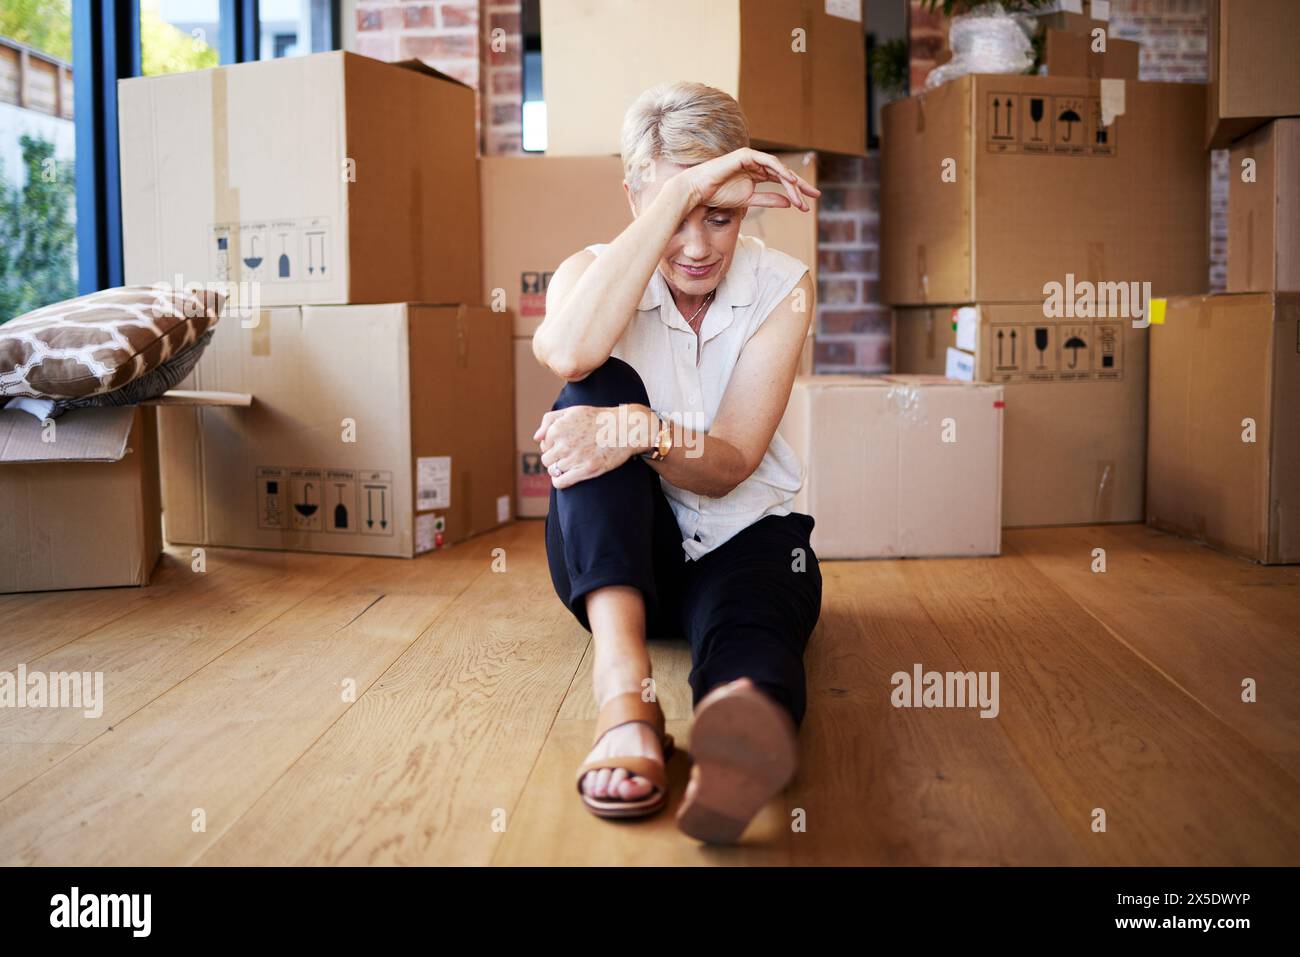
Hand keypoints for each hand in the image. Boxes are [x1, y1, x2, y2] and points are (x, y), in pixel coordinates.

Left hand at [532, 404, 648, 488]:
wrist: (625, 428)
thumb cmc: (599, 419)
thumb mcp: (572, 411)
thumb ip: (549, 420)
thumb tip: (536, 438)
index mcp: (558, 428)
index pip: (544, 445)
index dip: (553, 446)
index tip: (565, 445)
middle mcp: (564, 443)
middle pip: (546, 460)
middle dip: (554, 459)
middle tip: (569, 456)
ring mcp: (575, 458)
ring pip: (553, 471)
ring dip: (559, 470)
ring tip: (572, 464)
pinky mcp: (586, 470)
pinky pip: (560, 482)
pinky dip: (559, 482)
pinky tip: (567, 477)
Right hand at [679, 148, 819, 212]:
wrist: (699, 191)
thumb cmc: (719, 195)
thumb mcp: (748, 201)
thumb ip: (768, 200)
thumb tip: (788, 203)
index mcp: (757, 175)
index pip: (781, 182)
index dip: (795, 192)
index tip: (807, 206)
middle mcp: (756, 165)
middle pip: (784, 174)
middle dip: (800, 186)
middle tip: (815, 196)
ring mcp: (751, 159)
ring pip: (778, 169)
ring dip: (790, 181)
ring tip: (801, 193)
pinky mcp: (745, 155)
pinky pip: (767, 161)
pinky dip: (779, 169)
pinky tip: (789, 180)